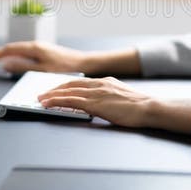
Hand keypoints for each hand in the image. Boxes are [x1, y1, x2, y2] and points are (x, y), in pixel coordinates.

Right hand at [0, 41, 86, 73]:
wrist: (84, 63)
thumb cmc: (65, 67)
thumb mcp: (42, 70)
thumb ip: (22, 67)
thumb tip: (5, 64)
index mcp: (33, 47)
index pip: (7, 50)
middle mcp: (35, 45)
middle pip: (10, 48)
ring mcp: (39, 48)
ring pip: (16, 50)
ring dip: (4, 56)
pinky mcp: (43, 52)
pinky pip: (23, 53)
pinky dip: (13, 57)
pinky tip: (12, 64)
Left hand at [36, 77, 154, 127]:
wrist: (150, 108)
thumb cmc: (139, 107)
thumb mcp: (122, 97)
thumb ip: (109, 97)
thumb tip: (100, 104)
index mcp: (106, 82)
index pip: (80, 81)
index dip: (66, 85)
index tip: (56, 89)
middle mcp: (99, 84)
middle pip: (70, 84)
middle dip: (55, 89)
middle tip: (43, 94)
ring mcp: (97, 93)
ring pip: (68, 91)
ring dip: (52, 95)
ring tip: (41, 99)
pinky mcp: (95, 103)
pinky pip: (71, 101)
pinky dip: (57, 102)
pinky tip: (48, 104)